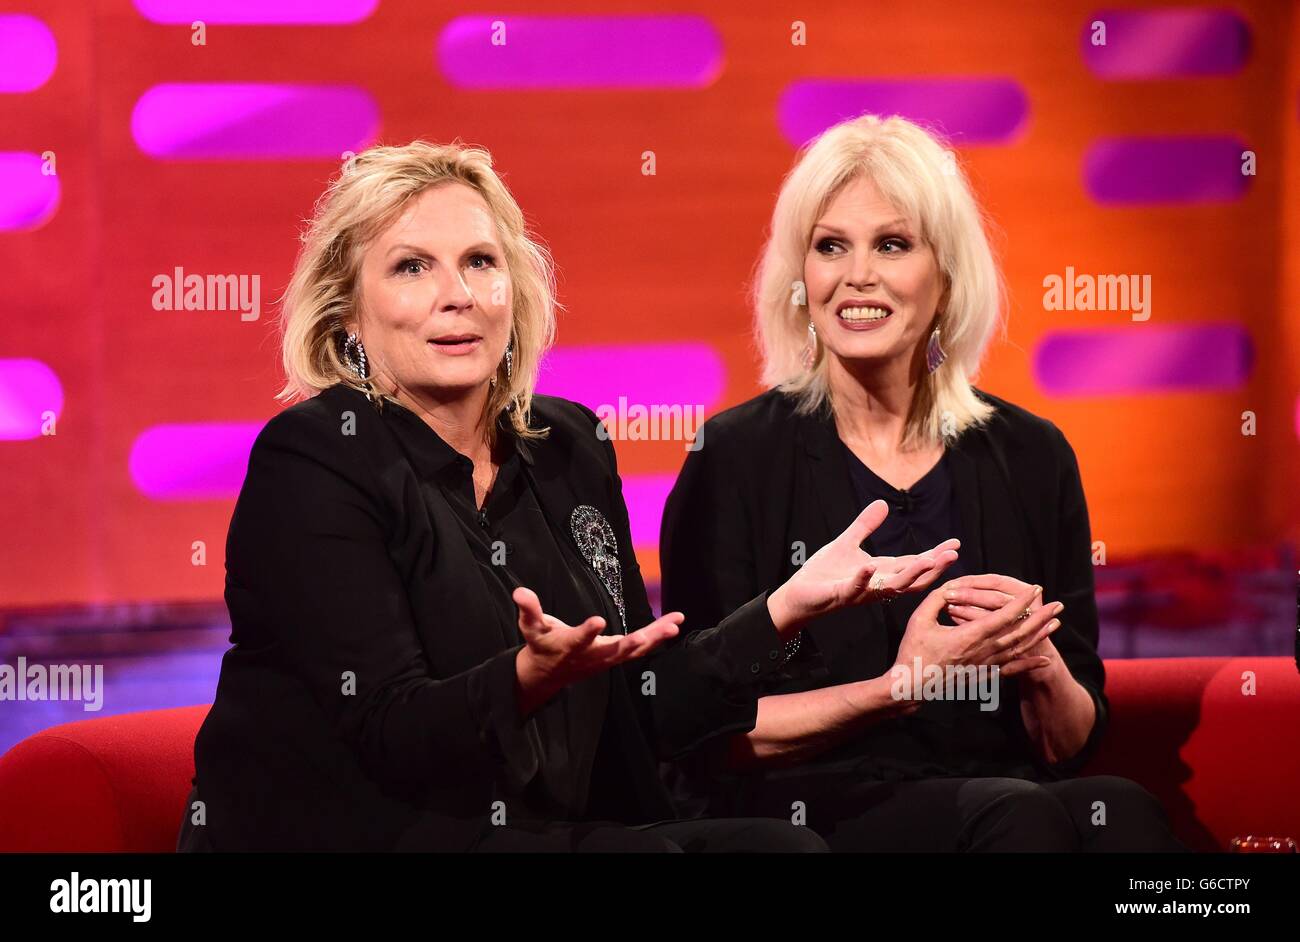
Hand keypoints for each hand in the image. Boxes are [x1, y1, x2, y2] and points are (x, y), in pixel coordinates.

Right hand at [512, 587, 682, 713]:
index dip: (588, 632)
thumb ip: (529, 609)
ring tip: (675, 622)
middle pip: (615, 651)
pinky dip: (658, 636)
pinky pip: (641, 647)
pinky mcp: (617, 655)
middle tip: (650, 634)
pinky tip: (675, 623)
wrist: (548, 673)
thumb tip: (519, 591)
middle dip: (633, 643)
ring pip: (634, 650)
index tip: (599, 621)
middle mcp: (591, 655)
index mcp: (569, 647)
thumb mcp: (530, 627)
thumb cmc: (541, 644)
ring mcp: (607, 658)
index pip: (579, 640)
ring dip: (655, 637)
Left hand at [767, 499, 959, 631]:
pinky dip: (863, 578)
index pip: (913, 563)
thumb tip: (883, 503)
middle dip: (933, 567)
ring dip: (910, 574)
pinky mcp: (839, 595)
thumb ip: (865, 525)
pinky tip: (870, 566)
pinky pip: (854, 588)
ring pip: (892, 586)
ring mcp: (860, 591)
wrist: (798, 595)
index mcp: (880, 571)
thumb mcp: (847, 543)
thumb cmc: (823, 573)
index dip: (935, 555)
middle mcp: (876, 584)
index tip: (955, 544)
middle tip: (953, 555)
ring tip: (928, 560)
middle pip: (912, 577)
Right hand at [893, 581, 1062, 681]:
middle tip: (1058, 605)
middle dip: (1039, 617)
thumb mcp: (919, 620)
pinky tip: (1046, 660)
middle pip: (1018, 632)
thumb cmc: (913, 651)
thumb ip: (936, 600)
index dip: (1020, 603)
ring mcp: (984, 665)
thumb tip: (951, 586)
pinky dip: (1030, 665)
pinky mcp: (983, 675)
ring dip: (1039, 635)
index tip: (1035, 590)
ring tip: (1055, 623)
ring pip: (1018, 649)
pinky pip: (1012, 670)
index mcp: (968, 636)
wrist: (911, 685)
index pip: (1002, 617)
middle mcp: (981, 651)